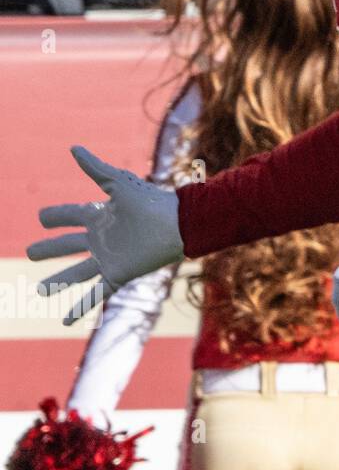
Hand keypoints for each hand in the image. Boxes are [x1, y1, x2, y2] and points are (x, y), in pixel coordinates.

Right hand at [27, 147, 182, 324]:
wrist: (177, 224)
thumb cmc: (151, 200)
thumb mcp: (118, 182)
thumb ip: (94, 168)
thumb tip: (73, 147)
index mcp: (101, 216)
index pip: (71, 216)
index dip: (55, 216)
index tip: (41, 216)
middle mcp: (102, 238)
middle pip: (68, 245)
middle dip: (49, 248)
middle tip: (30, 252)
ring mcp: (108, 258)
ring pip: (75, 272)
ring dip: (58, 281)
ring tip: (38, 290)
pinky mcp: (117, 274)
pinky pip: (94, 294)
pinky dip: (79, 308)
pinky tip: (65, 322)